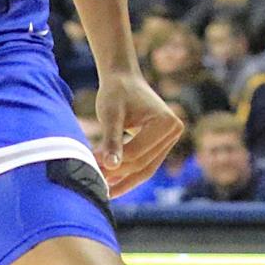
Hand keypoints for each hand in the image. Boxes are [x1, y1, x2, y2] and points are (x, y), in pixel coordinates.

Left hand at [94, 73, 183, 196]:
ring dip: (122, 178)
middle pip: (143, 163)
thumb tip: (110, 166)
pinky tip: (109, 182)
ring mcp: (171, 138)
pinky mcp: (163, 143)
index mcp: (166, 122)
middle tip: (91, 179)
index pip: (137, 152)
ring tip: (98, 186)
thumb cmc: (116, 92)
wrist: (123, 78)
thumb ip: (111, 141)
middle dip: (117, 173)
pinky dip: (127, 173)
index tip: (89, 165)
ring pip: (145, 168)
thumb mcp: (111, 115)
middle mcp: (174, 131)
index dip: (113, 162)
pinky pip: (146, 164)